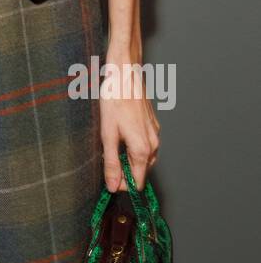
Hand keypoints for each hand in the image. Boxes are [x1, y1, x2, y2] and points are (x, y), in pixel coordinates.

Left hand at [98, 52, 160, 192]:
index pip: (137, 183)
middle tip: (106, 156)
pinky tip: (120, 134)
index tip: (108, 177)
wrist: (125, 75)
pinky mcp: (153, 126)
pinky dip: (133, 147)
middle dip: (124, 171)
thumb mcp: (107, 135)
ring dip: (128, 158)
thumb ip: (111, 163)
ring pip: (144, 159)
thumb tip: (112, 187)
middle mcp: (153, 145)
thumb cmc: (114, 101)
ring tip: (112, 143)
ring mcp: (155, 134)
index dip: (122, 185)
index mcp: (142, 150)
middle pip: (141, 172)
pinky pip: (145, 145)